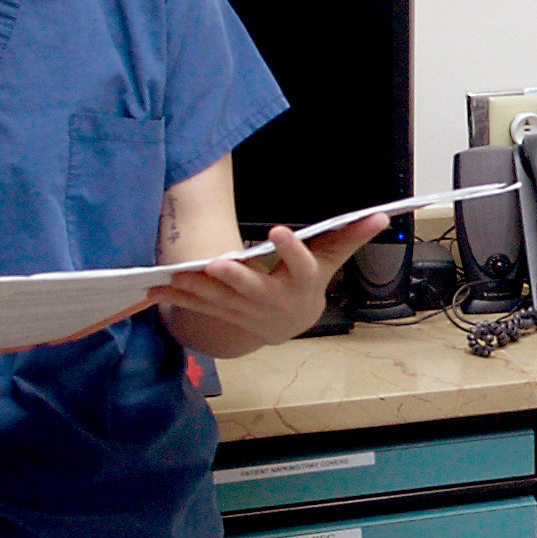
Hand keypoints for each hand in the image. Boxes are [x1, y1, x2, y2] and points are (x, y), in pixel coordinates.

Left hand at [151, 216, 389, 352]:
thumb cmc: (310, 283)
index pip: (301, 265)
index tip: (280, 230)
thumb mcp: (332, 260)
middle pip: (253, 289)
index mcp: (300, 283)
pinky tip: (155, 287)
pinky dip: (175, 298)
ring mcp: (245, 311)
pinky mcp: (223, 314)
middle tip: (217, 264)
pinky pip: (197, 306)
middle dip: (235, 279)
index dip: (291, 250)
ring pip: (219, 300)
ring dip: (196, 289)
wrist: (289, 322)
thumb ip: (350, 236)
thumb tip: (381, 215)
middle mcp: (272, 301)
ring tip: (176, 275)